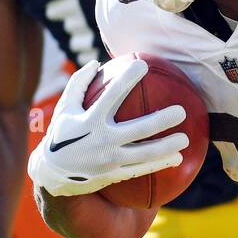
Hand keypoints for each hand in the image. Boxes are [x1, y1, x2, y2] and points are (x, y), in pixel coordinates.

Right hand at [28, 58, 187, 197]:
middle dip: (162, 120)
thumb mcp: (65, 109)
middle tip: (181, 111)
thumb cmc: (62, 134)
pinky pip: (141, 169)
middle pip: (139, 129)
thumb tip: (95, 63)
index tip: (143, 64)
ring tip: (185, 139)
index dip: (127, 78)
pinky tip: (178, 159)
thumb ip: (79, 84)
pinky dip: (160, 164)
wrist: (52, 174)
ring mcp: (109, 159)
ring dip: (167, 147)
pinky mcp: (114, 175)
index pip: (112, 95)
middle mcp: (102, 139)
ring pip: (145, 154)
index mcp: (90, 120)